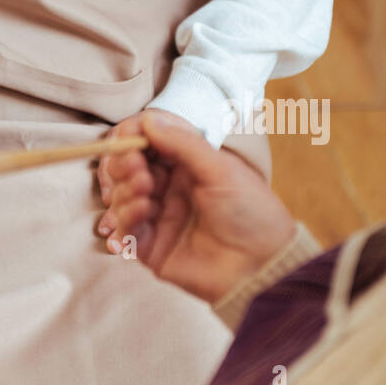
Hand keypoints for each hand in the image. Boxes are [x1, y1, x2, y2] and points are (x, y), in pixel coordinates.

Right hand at [96, 107, 296, 303]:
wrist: (263, 266)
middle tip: (136, 167)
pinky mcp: (152, 247)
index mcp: (186, 165)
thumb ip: (182, 143)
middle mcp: (169, 189)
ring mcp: (159, 218)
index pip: (148, 145)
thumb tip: (148, 119)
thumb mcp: (220, 169)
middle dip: (125, 164)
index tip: (126, 137)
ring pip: (122, 197)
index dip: (133, 139)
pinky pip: (127, 228)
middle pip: (128, 169)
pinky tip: (142, 210)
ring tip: (145, 190)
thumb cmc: (251, 211)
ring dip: (126, 189)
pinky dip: (126, 217)